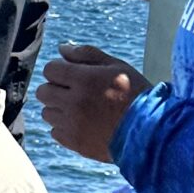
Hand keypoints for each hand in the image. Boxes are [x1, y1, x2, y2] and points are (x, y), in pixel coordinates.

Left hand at [38, 44, 150, 163]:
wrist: (150, 131)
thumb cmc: (136, 94)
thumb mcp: (117, 67)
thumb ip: (87, 55)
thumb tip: (61, 49)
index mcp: (84, 80)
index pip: (50, 70)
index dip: (59, 70)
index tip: (72, 75)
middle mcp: (74, 102)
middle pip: (43, 92)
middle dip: (55, 89)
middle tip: (74, 92)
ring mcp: (73, 124)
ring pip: (47, 113)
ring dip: (59, 109)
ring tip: (81, 109)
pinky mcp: (75, 143)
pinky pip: (55, 132)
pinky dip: (65, 128)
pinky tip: (83, 124)